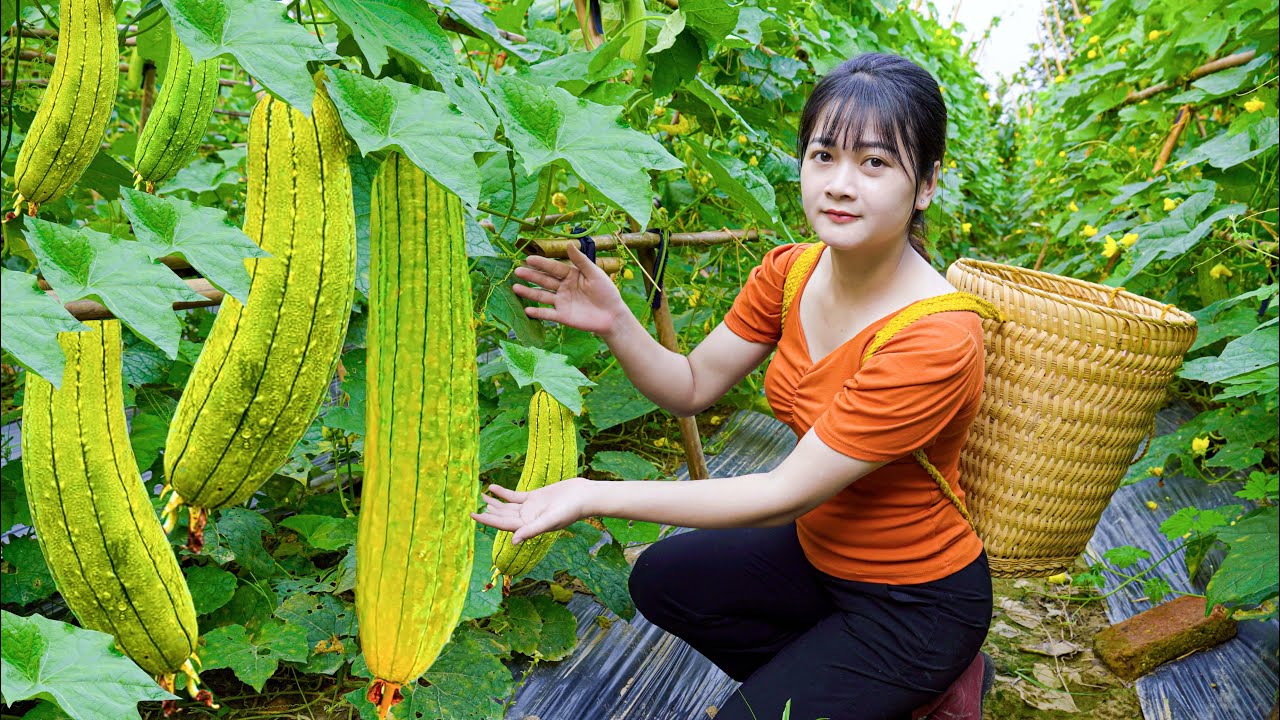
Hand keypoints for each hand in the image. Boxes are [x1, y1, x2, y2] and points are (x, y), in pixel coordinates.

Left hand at [470, 477, 592, 544]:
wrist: (583, 496)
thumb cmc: (570, 511)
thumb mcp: (550, 521)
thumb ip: (531, 530)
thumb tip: (513, 541)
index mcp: (528, 526)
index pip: (502, 524)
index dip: (486, 520)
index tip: (472, 515)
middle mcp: (526, 519)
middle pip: (502, 516)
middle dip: (487, 512)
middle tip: (471, 507)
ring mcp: (530, 508)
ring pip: (507, 506)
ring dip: (494, 502)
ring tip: (481, 496)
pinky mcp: (534, 497)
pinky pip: (515, 496)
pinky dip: (504, 492)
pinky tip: (493, 487)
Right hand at [512, 243, 629, 336]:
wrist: (613, 315)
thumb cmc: (607, 292)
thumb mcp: (595, 273)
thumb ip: (581, 260)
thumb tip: (569, 243)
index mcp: (571, 275)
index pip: (554, 268)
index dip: (542, 264)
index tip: (528, 258)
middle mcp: (563, 288)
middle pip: (544, 280)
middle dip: (531, 276)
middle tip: (517, 271)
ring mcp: (561, 302)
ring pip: (542, 296)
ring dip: (529, 292)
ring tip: (515, 287)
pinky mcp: (562, 316)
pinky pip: (547, 313)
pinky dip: (537, 312)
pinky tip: (526, 310)